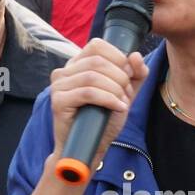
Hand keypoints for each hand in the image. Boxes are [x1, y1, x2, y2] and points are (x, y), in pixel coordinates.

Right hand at [49, 39, 147, 167]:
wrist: (89, 148)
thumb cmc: (103, 120)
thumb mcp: (125, 93)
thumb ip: (135, 74)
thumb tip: (135, 55)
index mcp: (77, 64)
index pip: (97, 45)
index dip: (118, 57)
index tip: (129, 76)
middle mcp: (64, 71)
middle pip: (97, 61)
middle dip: (119, 77)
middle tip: (127, 94)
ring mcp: (59, 85)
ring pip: (93, 76)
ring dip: (115, 90)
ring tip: (122, 103)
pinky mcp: (58, 101)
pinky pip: (87, 93)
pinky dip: (108, 99)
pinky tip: (118, 107)